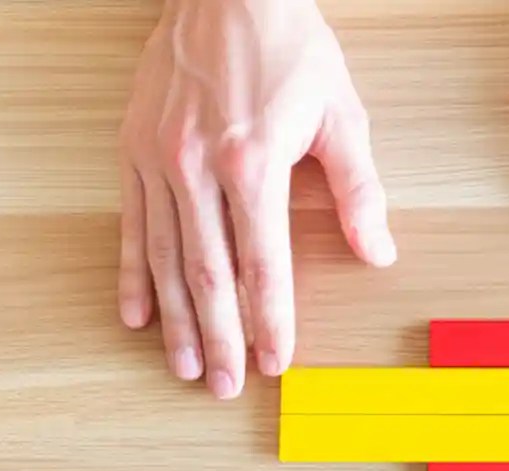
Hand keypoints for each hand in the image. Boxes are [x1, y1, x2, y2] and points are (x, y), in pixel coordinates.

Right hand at [118, 0, 394, 398]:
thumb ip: (358, 188)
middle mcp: (197, 166)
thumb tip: (378, 251)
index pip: (263, 263)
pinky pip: (130, 224)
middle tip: (228, 385)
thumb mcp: (340, 113)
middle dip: (222, 335)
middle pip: (208, 273)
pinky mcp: (133, 148)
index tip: (276, 361)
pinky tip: (138, 315)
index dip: (271, 319)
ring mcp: (158, 158)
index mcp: (253, 161)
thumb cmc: (289, 47)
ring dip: (177, 320)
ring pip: (164, 257)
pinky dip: (133, 273)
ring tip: (187, 367)